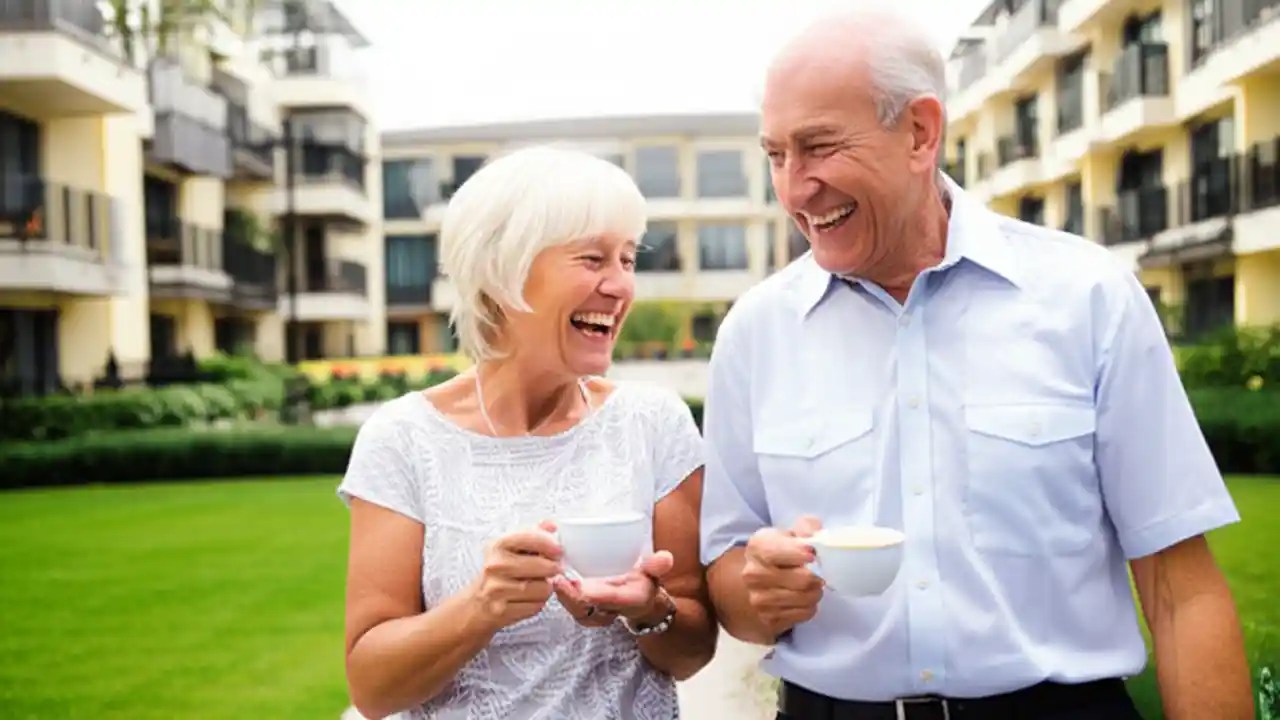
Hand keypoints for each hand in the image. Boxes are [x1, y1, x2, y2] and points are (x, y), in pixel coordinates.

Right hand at [468, 520, 563, 631]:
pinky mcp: (502, 610)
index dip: (550, 544)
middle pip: (543, 566)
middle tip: (554, 568)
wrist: (478, 603)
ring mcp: (497, 589)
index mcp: (498, 545)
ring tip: (539, 584)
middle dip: (554, 568)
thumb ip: (533, 534)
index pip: (531, 538)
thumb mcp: (511, 548)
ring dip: (547, 587)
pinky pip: (535, 606)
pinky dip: (538, 602)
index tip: (558, 550)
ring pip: (542, 588)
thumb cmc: (499, 573)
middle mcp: (495, 565)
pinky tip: (531, 598)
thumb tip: (551, 525)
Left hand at [553, 552, 674, 627]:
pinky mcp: (585, 607)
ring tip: (552, 580)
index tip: (583, 587)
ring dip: (563, 598)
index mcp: (629, 600)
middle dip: (572, 599)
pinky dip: (561, 595)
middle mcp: (611, 609)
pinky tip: (550, 579)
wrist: (641, 603)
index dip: (598, 595)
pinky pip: (571, 606)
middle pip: (588, 611)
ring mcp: (597, 611)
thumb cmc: (644, 583)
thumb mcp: (654, 573)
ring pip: (577, 611)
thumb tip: (666, 558)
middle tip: (559, 581)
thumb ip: (658, 565)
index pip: (613, 600)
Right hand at [743, 515, 824, 636]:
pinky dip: (810, 607)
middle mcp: (753, 574)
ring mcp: (758, 599)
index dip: (802, 554)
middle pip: (802, 580)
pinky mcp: (768, 619)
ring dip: (816, 593)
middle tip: (819, 575)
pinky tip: (804, 599)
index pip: (783, 551)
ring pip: (805, 599)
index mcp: (758, 547)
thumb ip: (807, 527)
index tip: (813, 555)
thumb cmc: (782, 551)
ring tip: (812, 587)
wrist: (761, 577)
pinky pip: (803, 614)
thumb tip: (815, 536)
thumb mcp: (792, 533)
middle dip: (817, 577)